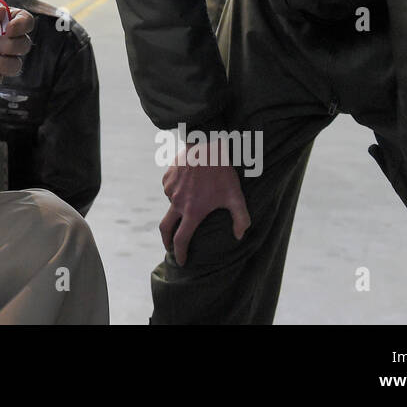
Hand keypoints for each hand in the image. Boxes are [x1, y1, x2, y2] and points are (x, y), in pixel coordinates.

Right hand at [160, 142, 250, 264]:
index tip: (181, 261)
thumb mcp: (236, 196)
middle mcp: (177, 203)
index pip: (181, 239)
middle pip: (165, 228)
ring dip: (177, 208)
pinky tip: (187, 186)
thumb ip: (241, 218)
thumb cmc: (222, 172)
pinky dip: (175, 192)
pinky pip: (169, 189)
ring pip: (171, 204)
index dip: (180, 253)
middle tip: (170, 247)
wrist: (206, 145)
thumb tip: (240, 236)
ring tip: (191, 200)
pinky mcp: (167, 178)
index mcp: (192, 211)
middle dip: (167, 241)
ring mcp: (170, 190)